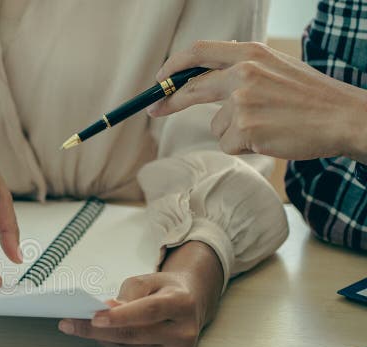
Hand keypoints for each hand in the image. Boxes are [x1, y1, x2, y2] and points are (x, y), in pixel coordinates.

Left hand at [58, 242, 223, 346]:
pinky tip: (108, 338)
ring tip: (90, 326)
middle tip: (70, 324)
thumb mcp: (148, 280)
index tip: (94, 316)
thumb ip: (127, 294)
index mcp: (181, 303)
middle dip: (97, 330)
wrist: (191, 306)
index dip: (120, 315)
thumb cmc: (164, 291)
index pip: (149, 311)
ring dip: (104, 339)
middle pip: (134, 334)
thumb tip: (106, 311)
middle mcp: (184, 331)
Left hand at [148, 40, 366, 162]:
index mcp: (251, 54)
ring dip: (234, 131)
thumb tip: (205, 77)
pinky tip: (269, 137)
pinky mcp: (244, 129)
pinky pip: (227, 144)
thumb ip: (243, 69)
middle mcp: (242, 74)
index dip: (174, 65)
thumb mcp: (276, 67)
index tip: (160, 79)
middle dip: (169, 101)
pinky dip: (243, 146)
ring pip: (215, 125)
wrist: (342, 117)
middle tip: (154, 110)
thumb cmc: (310, 97)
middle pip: (191, 89)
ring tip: (267, 125)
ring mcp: (242, 102)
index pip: (199, 51)